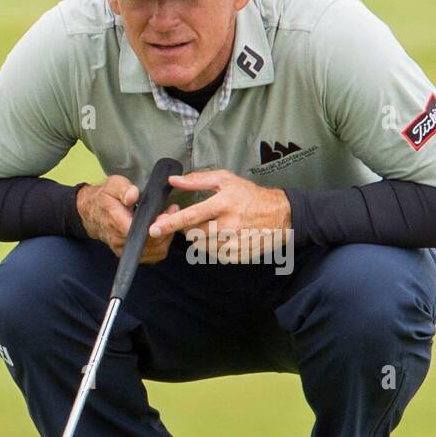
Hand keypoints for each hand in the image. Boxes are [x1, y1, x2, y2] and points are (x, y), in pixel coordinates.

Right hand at [77, 176, 178, 262]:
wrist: (91, 212)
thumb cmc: (104, 198)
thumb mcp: (113, 185)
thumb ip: (123, 189)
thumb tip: (132, 195)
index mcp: (117, 224)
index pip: (142, 232)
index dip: (157, 225)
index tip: (166, 213)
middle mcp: (121, 241)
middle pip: (152, 244)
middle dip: (166, 230)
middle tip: (171, 212)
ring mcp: (125, 250)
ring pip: (156, 252)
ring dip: (166, 237)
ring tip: (168, 220)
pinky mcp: (130, 254)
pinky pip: (152, 255)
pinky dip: (162, 244)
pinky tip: (162, 230)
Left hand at [149, 169, 291, 258]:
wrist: (281, 215)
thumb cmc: (251, 195)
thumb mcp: (226, 180)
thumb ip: (197, 181)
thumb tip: (174, 181)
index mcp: (224, 203)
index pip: (191, 216)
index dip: (170, 223)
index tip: (154, 229)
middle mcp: (229, 225)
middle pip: (193, 234)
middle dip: (190, 228)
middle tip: (200, 220)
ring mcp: (234, 243)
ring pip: (202, 246)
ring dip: (201, 238)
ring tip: (216, 226)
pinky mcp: (238, 256)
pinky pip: (214, 254)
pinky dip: (213, 246)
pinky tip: (225, 236)